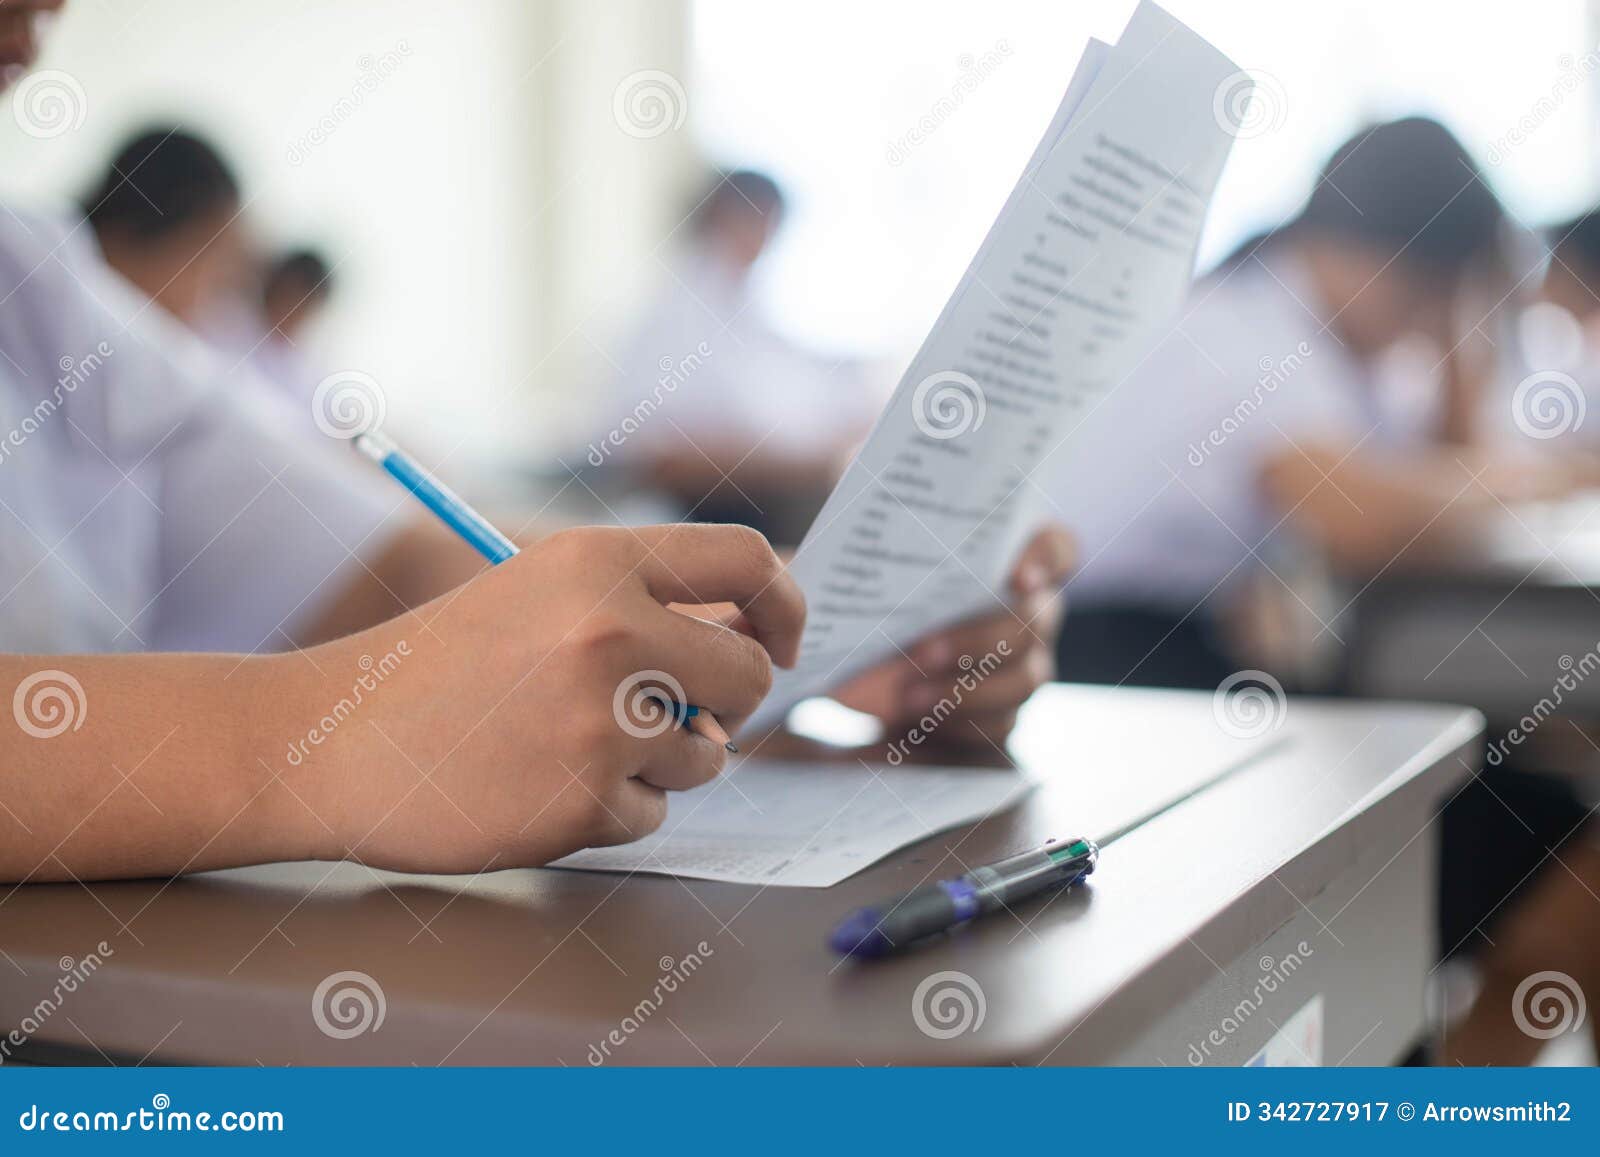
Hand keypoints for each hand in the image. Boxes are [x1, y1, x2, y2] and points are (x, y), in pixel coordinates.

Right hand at [284, 524, 804, 873]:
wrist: (331, 738)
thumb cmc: (438, 665)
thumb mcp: (536, 593)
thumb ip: (640, 604)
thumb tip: (752, 635)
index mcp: (599, 561)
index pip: (746, 559)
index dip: (783, 603)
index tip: (783, 640)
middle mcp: (613, 630)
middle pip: (749, 673)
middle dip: (728, 701)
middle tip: (683, 714)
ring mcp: (603, 720)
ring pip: (706, 754)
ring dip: (661, 762)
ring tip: (569, 744)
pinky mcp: (587, 800)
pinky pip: (654, 813)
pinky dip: (612, 810)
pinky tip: (540, 786)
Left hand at [829, 524, 1073, 757]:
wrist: (862, 632)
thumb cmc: (879, 576)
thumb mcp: (862, 550)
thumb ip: (858, 541)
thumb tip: (795, 562)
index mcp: (1012, 553)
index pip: (1057, 546)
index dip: (1046, 558)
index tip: (1015, 576)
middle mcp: (1031, 606)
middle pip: (1036, 622)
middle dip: (979, 639)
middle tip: (921, 650)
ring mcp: (1024, 659)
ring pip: (1027, 678)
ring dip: (968, 690)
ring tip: (907, 696)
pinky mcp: (1002, 706)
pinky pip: (1004, 723)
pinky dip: (963, 725)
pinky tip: (916, 721)